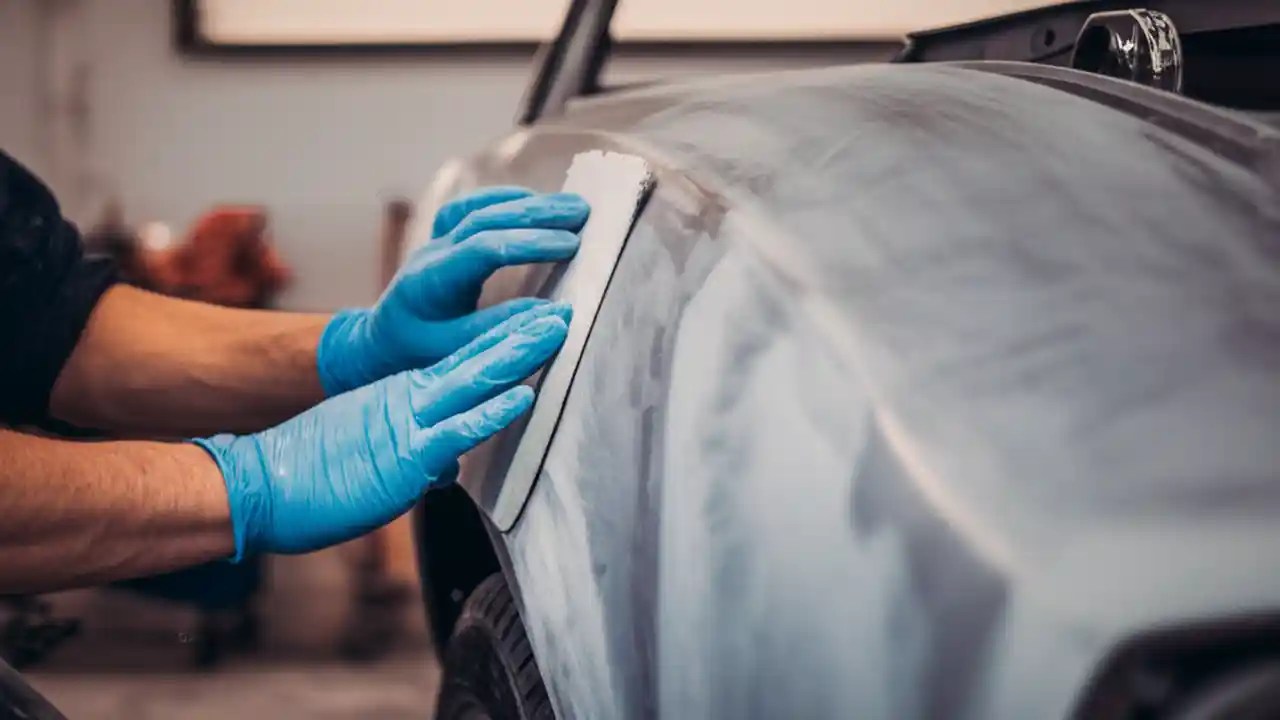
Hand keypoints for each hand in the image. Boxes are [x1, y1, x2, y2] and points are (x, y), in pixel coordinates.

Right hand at [196, 303, 569, 558]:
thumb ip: (416, 457)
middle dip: (523, 334)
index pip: (466, 366)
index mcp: (404, 399)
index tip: (541, 326)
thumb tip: (445, 465)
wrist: (256, 487)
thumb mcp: (376, 460)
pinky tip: (523, 394)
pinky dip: (492, 411)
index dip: (505, 344)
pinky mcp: (406, 454)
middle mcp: (411, 400)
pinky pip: (457, 428)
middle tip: (563, 310)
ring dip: (519, 354)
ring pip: (475, 379)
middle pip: (478, 359)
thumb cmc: (311, 480)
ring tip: (556, 327)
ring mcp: (409, 422)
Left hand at [317, 186, 588, 394]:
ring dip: (527, 204)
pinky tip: (536, 205)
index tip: (570, 246)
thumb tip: (553, 313)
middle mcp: (431, 254)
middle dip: (535, 214)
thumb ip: (498, 331)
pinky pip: (473, 209)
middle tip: (582, 213)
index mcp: (430, 281)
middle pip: (484, 218)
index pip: (483, 248)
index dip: (529, 243)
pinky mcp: (443, 243)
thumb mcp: (453, 352)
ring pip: (480, 208)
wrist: (375, 346)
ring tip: (572, 206)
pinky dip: (506, 202)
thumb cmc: (413, 356)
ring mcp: (435, 243)